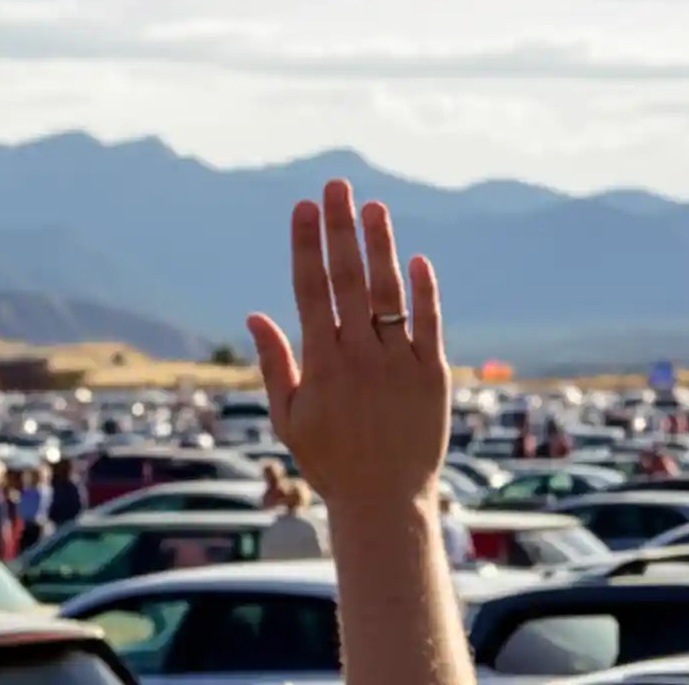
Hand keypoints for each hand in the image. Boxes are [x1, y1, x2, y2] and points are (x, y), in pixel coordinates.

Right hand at [247, 180, 450, 509]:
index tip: (303, 207)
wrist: (386, 503)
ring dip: (382, 246)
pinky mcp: (433, 375)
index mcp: (321, 364)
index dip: (306, 245)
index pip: (311, 290)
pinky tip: (417, 260)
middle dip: (340, 228)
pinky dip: (425, 292)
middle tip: (336, 185)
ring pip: (390, 293)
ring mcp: (400, 363)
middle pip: (350, 279)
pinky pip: (430, 325)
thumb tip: (255, 315)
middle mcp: (360, 356)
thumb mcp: (288, 417)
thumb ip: (275, 363)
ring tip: (374, 207)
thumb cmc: (329, 461)